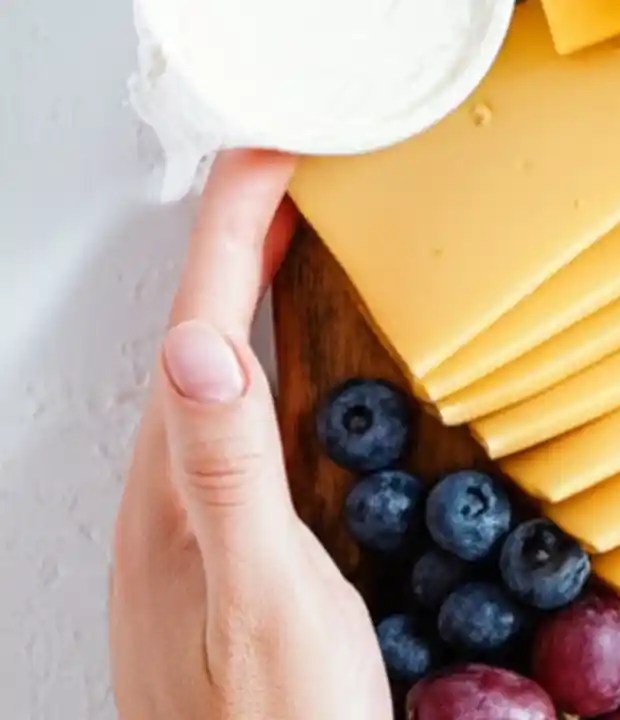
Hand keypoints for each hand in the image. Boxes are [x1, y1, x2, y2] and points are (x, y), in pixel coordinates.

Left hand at [110, 151, 392, 719]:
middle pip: (197, 333)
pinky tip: (281, 371)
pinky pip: (232, 421)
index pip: (201, 325)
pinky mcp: (222, 545)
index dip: (235, 232)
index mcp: (182, 487)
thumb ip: (230, 480)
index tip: (276, 160)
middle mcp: (175, 494)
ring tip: (280, 247)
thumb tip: (198, 350)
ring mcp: (194, 522)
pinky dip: (259, 363)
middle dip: (235, 242)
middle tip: (283, 181)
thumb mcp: (262, 600)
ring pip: (210, 376)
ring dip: (241, 296)